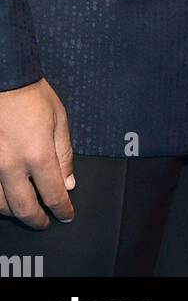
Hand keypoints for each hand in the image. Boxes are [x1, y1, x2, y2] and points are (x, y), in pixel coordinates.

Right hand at [0, 79, 74, 227]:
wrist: (3, 78)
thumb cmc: (30, 94)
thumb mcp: (58, 120)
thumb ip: (64, 155)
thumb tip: (68, 182)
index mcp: (37, 154)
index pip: (53, 194)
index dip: (62, 209)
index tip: (66, 214)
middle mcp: (11, 165)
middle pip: (24, 209)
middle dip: (38, 220)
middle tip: (45, 221)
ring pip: (0, 205)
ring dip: (15, 212)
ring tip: (26, 210)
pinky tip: (6, 196)